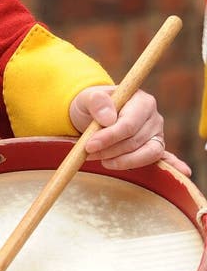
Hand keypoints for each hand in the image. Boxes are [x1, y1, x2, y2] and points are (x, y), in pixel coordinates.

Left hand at [69, 86, 190, 175]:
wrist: (94, 114)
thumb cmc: (93, 106)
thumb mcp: (88, 98)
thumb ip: (96, 102)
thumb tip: (108, 118)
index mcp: (142, 101)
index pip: (128, 124)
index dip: (109, 137)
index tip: (89, 145)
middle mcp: (153, 118)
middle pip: (134, 141)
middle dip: (109, 150)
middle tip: (88, 153)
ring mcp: (156, 134)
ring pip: (144, 154)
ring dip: (120, 161)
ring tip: (101, 160)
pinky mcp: (154, 148)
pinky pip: (164, 158)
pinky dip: (173, 165)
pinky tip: (183, 172)